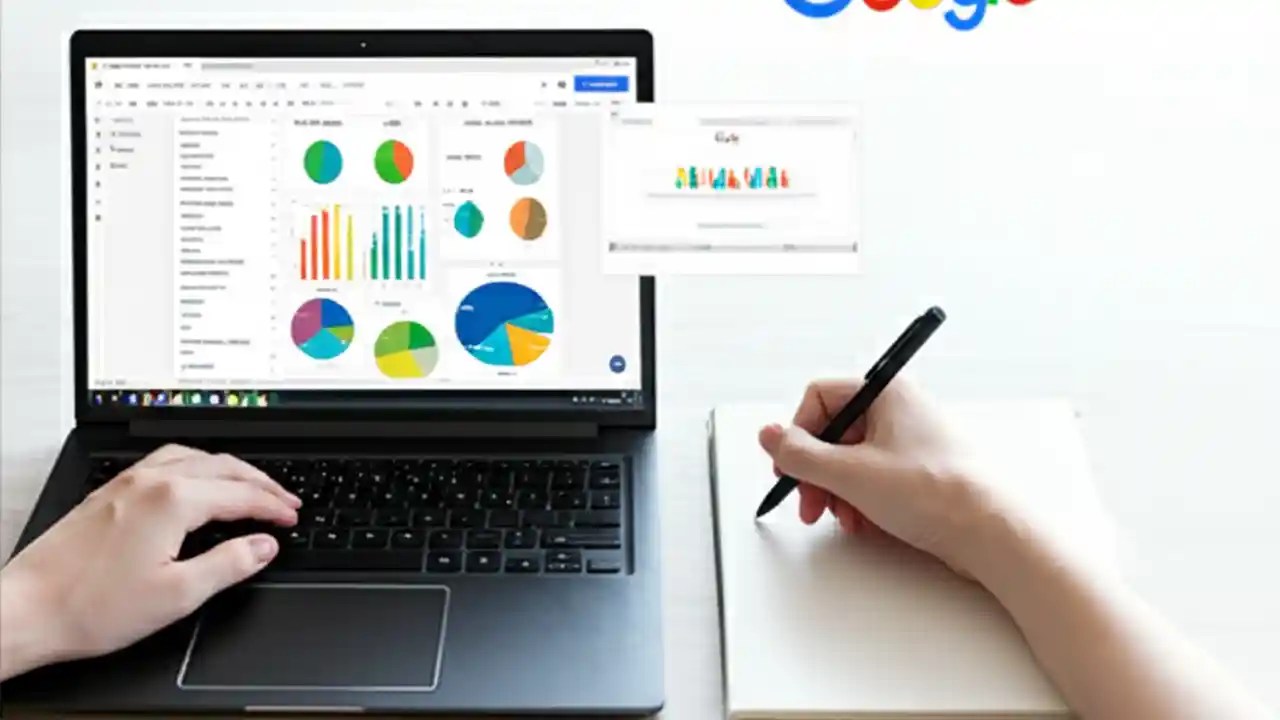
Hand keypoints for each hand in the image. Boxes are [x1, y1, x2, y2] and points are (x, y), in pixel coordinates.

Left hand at [0, 445, 299, 679]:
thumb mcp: (178, 595)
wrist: (25, 610)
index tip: (292, 519)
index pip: (241, 494)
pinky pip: (166, 461)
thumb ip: (230, 564)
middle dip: (261, 483)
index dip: (274, 507)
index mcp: (172, 500)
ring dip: (230, 469)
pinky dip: (198, 466)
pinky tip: (197, 481)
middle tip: (284, 502)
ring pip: (194, 457)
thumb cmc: (91, 606)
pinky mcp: (108, 492)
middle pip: (223, 466)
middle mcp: (150, 481)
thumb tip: (263, 545)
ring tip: (250, 485)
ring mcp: (125, 482)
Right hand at [758, 378, 1018, 579]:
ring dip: (837, 491)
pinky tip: (866, 523)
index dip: (799, 435)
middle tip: (811, 504)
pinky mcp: (920, 471)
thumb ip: (800, 455)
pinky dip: (862, 500)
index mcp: (886, 392)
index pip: (820, 398)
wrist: (991, 532)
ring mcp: (911, 441)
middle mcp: (900, 409)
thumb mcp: (850, 474)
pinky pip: (875, 478)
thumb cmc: (936, 493)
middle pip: (833, 432)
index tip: (791, 467)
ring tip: (845, 518)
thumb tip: (769, 436)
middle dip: (817, 472)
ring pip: (852, 459)